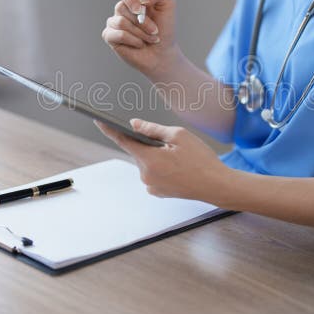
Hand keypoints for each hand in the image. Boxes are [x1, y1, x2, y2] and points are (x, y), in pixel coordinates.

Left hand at [95, 118, 230, 202]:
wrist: (216, 185)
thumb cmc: (201, 159)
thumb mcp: (179, 135)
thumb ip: (153, 129)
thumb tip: (134, 125)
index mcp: (149, 159)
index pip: (123, 140)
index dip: (109, 129)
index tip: (98, 121)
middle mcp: (145, 175)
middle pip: (138, 151)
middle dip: (149, 144)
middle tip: (171, 144)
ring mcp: (150, 185)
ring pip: (145, 163)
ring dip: (155, 157)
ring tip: (178, 159)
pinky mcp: (157, 192)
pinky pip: (152, 174)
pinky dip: (160, 168)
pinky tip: (176, 168)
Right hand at [102, 0, 179, 77]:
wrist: (163, 53)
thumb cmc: (165, 29)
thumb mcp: (168, 5)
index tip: (140, 9)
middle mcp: (122, 9)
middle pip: (122, 7)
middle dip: (142, 22)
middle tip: (155, 30)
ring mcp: (114, 22)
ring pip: (121, 22)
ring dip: (141, 33)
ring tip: (150, 38)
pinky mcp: (109, 36)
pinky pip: (119, 35)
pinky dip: (134, 41)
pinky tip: (140, 44)